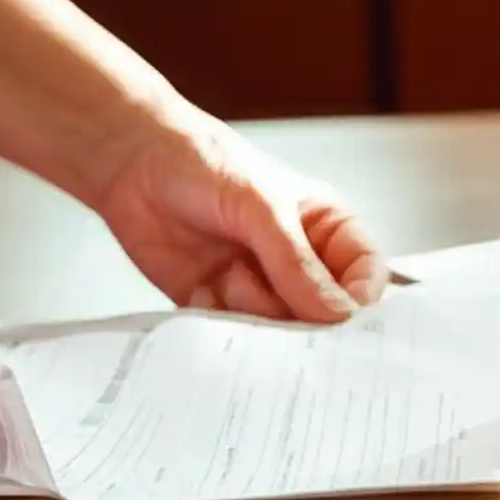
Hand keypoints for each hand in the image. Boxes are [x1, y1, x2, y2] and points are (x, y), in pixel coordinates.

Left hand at [93, 110, 388, 322]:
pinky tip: (203, 288)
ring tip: (229, 276)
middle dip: (300, 319)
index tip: (342, 318)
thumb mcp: (260, 206)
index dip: (360, 301)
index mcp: (326, 229)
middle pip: (323, 316)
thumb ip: (296, 262)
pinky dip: (217, 320)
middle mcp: (297, 263)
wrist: (133, 164)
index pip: (366, 275)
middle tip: (277, 309)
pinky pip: (232, 337)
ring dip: (252, 312)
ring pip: (277, 332)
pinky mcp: (218, 305)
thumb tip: (336, 312)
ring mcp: (259, 286)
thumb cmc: (203, 162)